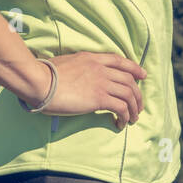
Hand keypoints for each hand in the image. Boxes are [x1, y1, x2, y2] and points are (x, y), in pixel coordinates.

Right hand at [24, 52, 146, 127]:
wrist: (40, 81)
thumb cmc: (46, 74)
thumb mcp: (68, 62)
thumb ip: (80, 66)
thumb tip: (81, 75)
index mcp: (93, 58)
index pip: (120, 61)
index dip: (134, 68)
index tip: (142, 75)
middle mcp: (101, 69)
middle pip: (129, 79)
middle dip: (137, 94)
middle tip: (139, 106)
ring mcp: (101, 83)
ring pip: (129, 94)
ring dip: (134, 108)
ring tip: (133, 118)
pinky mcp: (98, 99)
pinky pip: (121, 108)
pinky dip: (124, 117)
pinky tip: (120, 123)